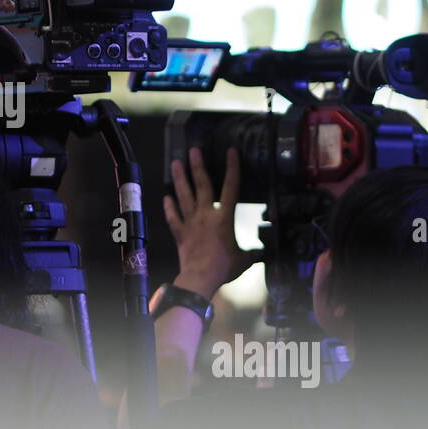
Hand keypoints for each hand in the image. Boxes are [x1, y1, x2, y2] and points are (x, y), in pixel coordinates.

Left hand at [163, 146, 249, 299]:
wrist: (200, 278)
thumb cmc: (224, 268)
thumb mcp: (244, 260)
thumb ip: (252, 253)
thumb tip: (262, 253)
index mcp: (224, 218)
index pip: (231, 188)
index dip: (232, 168)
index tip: (231, 151)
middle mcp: (206, 215)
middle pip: (202, 185)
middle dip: (198, 166)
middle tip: (193, 150)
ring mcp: (190, 222)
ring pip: (184, 196)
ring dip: (180, 179)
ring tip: (175, 163)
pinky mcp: (180, 233)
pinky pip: (173, 217)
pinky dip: (169, 207)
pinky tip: (166, 197)